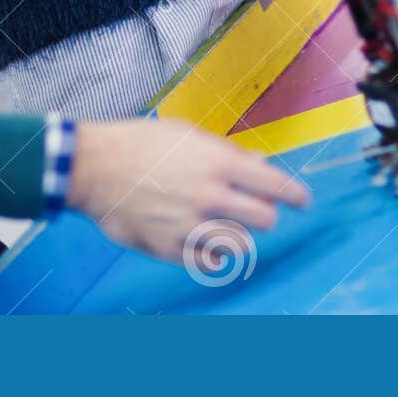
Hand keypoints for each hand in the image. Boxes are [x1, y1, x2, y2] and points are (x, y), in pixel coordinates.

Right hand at [69, 118, 310, 263]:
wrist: (95, 167)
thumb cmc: (141, 144)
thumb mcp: (187, 135)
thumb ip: (227, 152)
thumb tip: (259, 162)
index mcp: (217, 162)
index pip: (274, 184)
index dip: (296, 195)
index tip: (302, 201)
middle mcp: (209, 195)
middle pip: (264, 219)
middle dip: (264, 214)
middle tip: (255, 210)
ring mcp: (190, 225)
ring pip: (241, 244)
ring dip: (237, 234)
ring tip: (222, 223)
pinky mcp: (171, 248)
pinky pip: (210, 262)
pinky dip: (213, 253)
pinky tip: (204, 240)